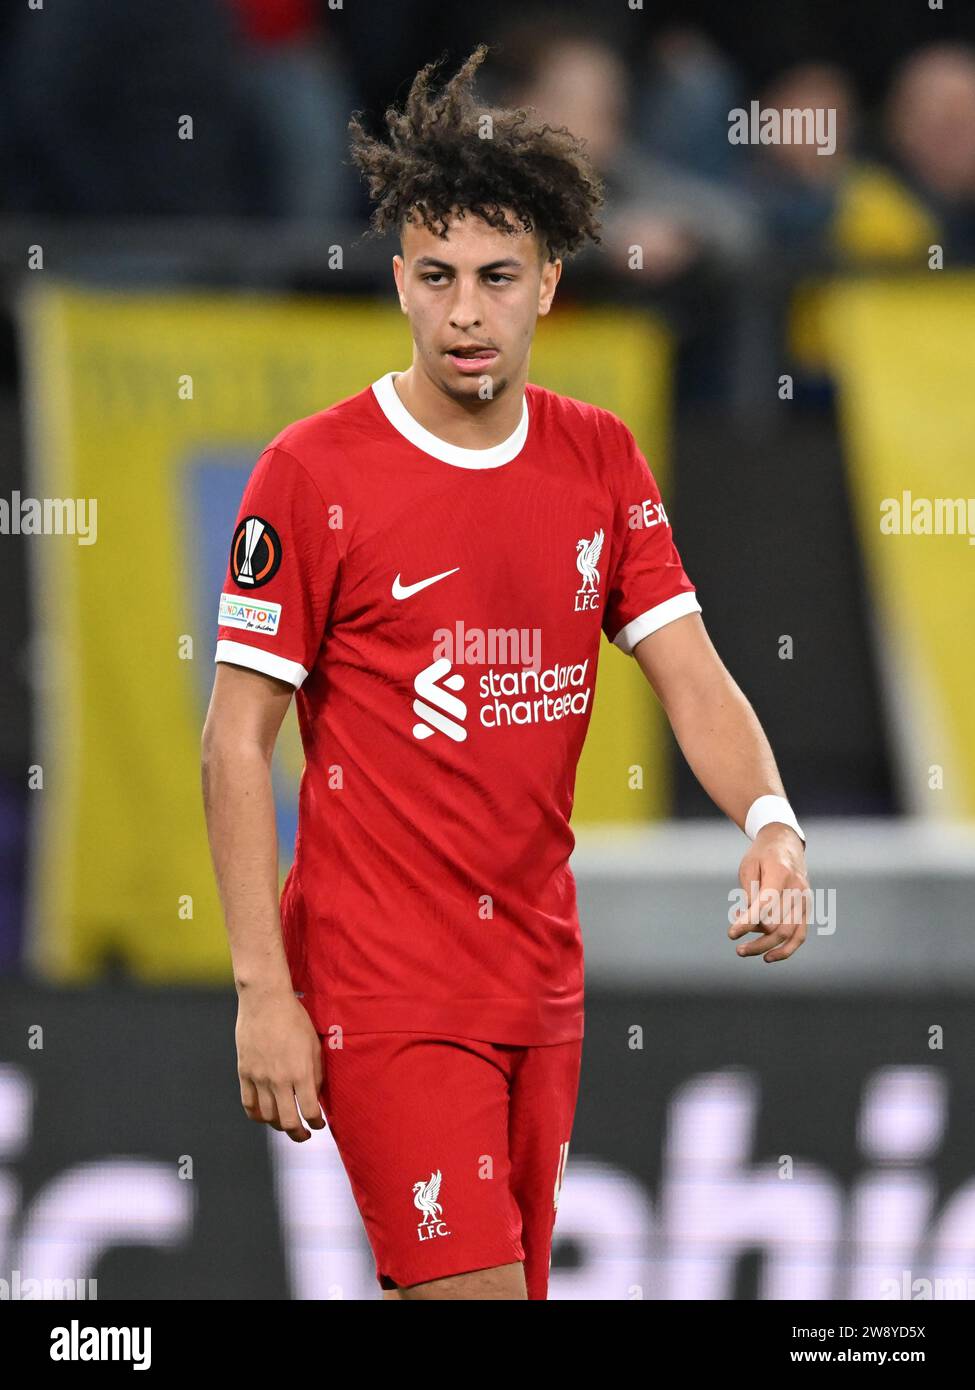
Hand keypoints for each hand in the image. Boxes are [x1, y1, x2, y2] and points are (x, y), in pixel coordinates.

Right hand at [236, 986, 325, 1140]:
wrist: (265, 1001)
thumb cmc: (295, 1019)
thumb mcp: (314, 1045)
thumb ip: (315, 1073)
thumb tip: (315, 1096)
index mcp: (300, 1071)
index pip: (309, 1111)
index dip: (317, 1123)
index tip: (320, 1124)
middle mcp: (279, 1079)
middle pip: (288, 1121)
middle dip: (299, 1134)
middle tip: (304, 1135)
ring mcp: (259, 1077)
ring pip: (268, 1116)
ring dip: (279, 1125)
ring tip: (286, 1125)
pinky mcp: (244, 1072)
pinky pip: (249, 1104)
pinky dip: (257, 1116)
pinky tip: (265, 1116)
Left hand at [728, 824, 809, 962]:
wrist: (786, 844)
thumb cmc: (762, 855)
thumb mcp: (748, 867)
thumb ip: (749, 893)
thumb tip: (748, 923)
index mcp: (780, 873)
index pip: (765, 905)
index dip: (748, 922)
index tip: (731, 934)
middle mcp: (797, 889)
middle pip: (778, 924)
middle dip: (756, 940)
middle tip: (736, 946)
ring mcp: (805, 900)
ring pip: (790, 934)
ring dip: (767, 947)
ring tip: (744, 951)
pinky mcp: (807, 909)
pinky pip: (800, 935)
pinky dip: (786, 949)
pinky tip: (768, 957)